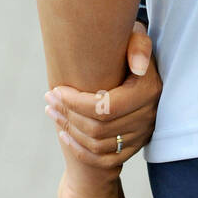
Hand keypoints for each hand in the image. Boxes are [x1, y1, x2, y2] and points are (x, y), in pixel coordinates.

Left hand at [44, 20, 161, 171]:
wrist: (142, 68)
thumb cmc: (129, 47)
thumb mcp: (136, 37)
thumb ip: (139, 45)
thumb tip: (137, 66)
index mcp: (148, 91)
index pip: (106, 108)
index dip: (76, 103)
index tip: (56, 90)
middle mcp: (147, 116)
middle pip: (99, 129)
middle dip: (68, 115)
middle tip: (49, 99)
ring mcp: (141, 134)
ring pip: (98, 145)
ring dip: (69, 130)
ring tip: (52, 112)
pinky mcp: (134, 146)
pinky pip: (104, 160)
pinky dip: (80, 151)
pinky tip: (64, 134)